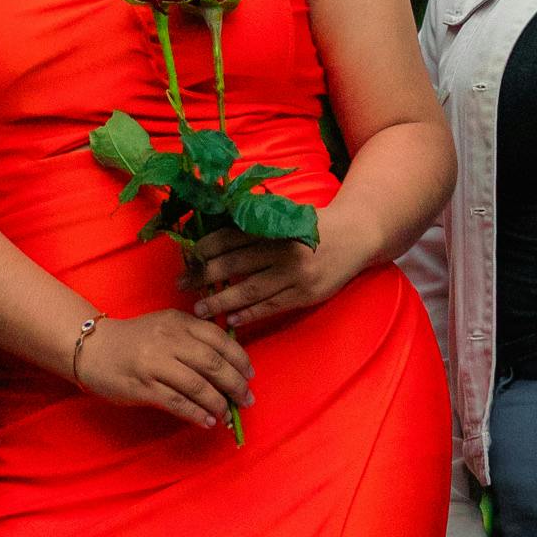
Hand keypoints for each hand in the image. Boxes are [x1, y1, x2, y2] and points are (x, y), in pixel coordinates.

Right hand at [76, 307, 253, 428]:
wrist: (92, 349)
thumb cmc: (134, 341)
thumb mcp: (165, 327)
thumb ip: (193, 338)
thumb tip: (229, 367)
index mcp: (178, 322)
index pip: (219, 339)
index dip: (239, 359)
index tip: (249, 375)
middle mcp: (168, 340)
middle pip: (213, 363)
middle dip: (235, 384)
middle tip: (246, 399)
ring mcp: (154, 363)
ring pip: (197, 385)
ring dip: (218, 403)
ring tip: (228, 415)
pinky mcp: (142, 386)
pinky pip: (177, 402)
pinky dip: (197, 414)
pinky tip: (208, 421)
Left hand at [188, 225, 347, 331]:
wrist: (355, 236)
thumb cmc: (313, 225)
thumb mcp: (285, 216)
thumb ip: (255, 224)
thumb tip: (213, 237)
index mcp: (273, 227)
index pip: (229, 238)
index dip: (205, 248)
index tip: (187, 258)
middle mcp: (281, 250)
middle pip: (233, 265)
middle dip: (203, 276)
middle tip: (181, 285)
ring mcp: (294, 274)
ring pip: (249, 290)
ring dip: (221, 301)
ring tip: (200, 309)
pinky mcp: (305, 294)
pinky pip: (271, 307)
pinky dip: (249, 314)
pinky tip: (232, 320)